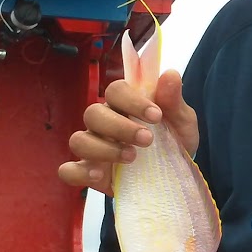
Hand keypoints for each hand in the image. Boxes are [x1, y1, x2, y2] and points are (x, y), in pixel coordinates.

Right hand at [57, 69, 198, 195]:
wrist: (175, 177)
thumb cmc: (173, 142)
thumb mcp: (182, 122)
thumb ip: (173, 101)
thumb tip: (170, 74)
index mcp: (124, 105)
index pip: (115, 90)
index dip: (132, 101)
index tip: (156, 115)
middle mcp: (103, 123)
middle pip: (93, 113)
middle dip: (120, 126)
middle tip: (147, 140)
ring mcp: (93, 148)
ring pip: (79, 140)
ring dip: (103, 149)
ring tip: (131, 158)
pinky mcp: (89, 173)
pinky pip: (69, 171)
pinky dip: (79, 172)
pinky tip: (99, 175)